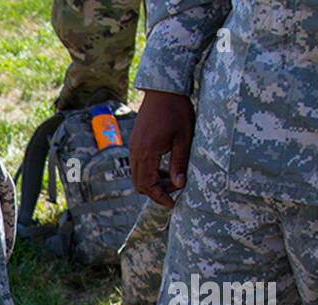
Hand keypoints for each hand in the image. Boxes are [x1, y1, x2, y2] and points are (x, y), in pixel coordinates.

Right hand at [129, 90, 195, 208]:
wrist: (163, 89)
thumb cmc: (176, 110)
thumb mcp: (184, 138)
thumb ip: (180, 163)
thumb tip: (179, 185)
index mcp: (147, 152)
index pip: (148, 185)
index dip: (160, 197)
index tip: (173, 203)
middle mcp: (136, 152)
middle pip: (140, 184)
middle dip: (156, 191)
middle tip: (175, 190)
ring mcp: (133, 146)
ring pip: (138, 175)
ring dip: (154, 181)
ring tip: (173, 178)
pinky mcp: (136, 142)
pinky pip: (139, 164)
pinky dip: (150, 171)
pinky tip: (166, 166)